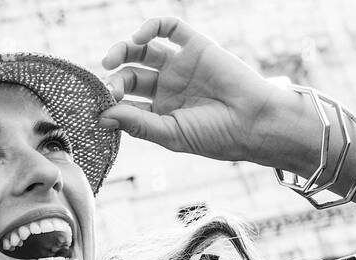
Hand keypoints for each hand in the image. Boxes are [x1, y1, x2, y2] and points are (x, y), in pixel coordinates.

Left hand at [98, 15, 286, 164]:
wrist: (253, 121)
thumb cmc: (216, 136)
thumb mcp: (171, 134)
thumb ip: (137, 124)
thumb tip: (102, 117)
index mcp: (161, 112)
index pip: (126, 103)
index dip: (111, 102)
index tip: (101, 106)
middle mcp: (168, 87)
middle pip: (130, 75)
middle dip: (115, 79)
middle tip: (110, 86)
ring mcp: (181, 65)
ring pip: (143, 50)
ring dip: (123, 49)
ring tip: (112, 58)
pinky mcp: (195, 45)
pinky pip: (169, 28)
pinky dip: (151, 27)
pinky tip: (140, 37)